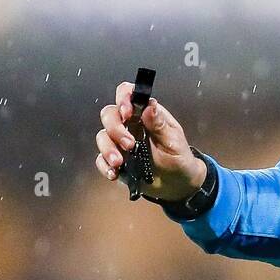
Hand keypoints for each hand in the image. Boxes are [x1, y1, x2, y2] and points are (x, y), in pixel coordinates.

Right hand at [94, 82, 206, 201]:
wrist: (177, 184)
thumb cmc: (179, 158)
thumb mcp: (173, 141)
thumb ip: (160, 125)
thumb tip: (149, 105)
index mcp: (145, 115)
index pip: (128, 95)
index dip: (123, 98)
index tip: (127, 113)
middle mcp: (130, 125)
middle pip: (109, 115)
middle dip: (115, 128)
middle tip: (129, 145)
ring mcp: (120, 143)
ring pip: (102, 136)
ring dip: (108, 149)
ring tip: (120, 163)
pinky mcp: (115, 161)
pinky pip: (101, 159)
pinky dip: (104, 166)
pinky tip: (114, 173)